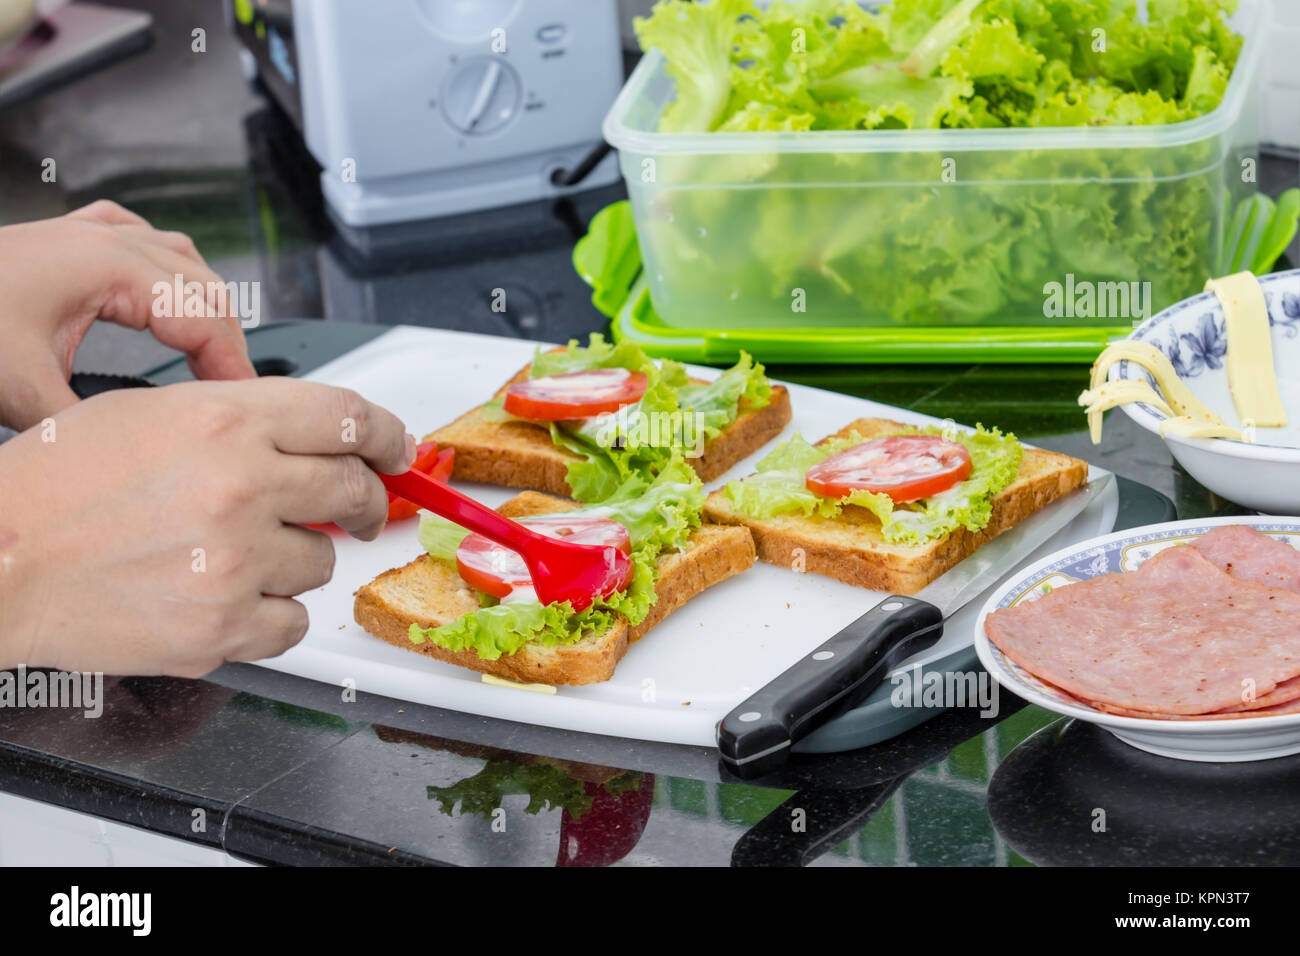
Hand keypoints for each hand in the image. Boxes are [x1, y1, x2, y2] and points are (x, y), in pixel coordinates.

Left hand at [0, 200, 255, 431]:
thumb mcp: (21, 395)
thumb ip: (91, 428)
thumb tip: (137, 457)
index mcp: (108, 267)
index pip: (205, 316)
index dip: (234, 366)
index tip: (244, 406)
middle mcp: (105, 240)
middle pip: (204, 286)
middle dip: (227, 341)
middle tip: (232, 394)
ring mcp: (83, 233)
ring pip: (179, 259)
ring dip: (202, 305)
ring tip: (208, 353)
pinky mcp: (63, 240)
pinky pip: (139, 239)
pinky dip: (165, 269)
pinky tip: (160, 290)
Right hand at [0, 378, 417, 676]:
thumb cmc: (54, 485)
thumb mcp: (150, 413)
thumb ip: (242, 420)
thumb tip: (312, 441)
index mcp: (226, 421)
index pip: (351, 418)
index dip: (388, 436)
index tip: (398, 451)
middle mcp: (241, 486)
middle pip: (354, 491)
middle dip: (365, 503)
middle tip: (357, 512)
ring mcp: (235, 561)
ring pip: (322, 563)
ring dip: (296, 560)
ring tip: (232, 554)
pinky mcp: (221, 626)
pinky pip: (294, 623)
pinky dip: (272, 614)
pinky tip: (228, 596)